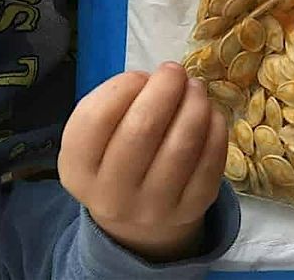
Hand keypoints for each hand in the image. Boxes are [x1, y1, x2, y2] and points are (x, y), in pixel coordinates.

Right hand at [58, 63, 227, 262]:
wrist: (139, 222)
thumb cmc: (118, 162)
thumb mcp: (98, 141)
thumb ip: (116, 106)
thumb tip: (160, 79)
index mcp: (78, 171)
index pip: (95, 120)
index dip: (122, 86)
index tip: (140, 76)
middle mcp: (111, 195)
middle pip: (142, 129)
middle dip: (165, 88)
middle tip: (175, 71)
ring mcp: (154, 207)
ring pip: (182, 144)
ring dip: (195, 104)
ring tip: (195, 89)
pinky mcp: (192, 208)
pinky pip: (210, 159)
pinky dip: (215, 126)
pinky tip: (210, 114)